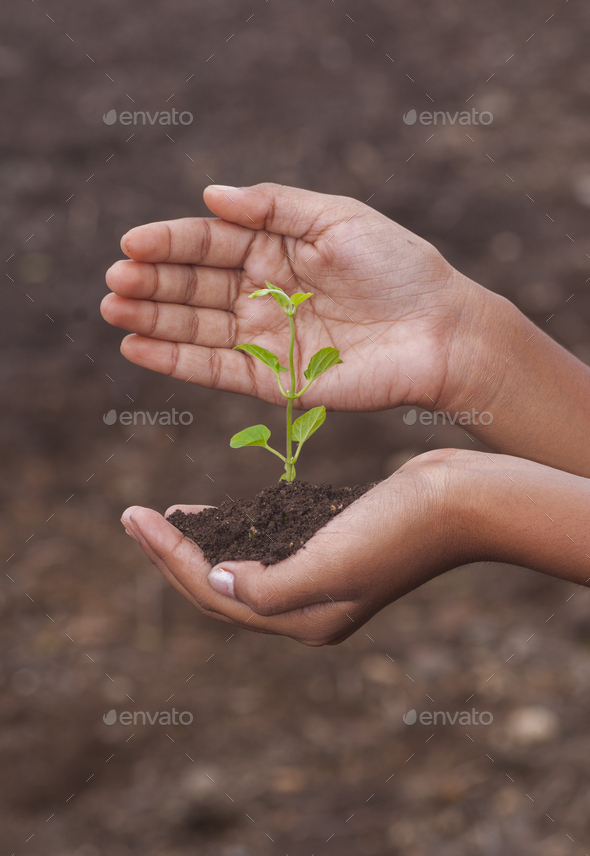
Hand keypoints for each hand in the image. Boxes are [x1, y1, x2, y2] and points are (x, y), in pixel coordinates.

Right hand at [101, 182, 476, 412]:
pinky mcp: (274, 381)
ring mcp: (267, 338)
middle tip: (114, 280)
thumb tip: (209, 196)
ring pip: (196, 328)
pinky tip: (139, 348)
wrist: (441, 332)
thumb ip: (273, 207)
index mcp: (276, 248)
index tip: (131, 243)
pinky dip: (177, 362)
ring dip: (153, 320)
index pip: (210, 243)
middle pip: (194, 286)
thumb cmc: (398, 266)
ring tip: (114, 309)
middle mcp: (264, 293)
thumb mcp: (337, 217)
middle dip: (152, 282)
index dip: (170, 243)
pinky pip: (216, 370)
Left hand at [120, 450, 464, 645]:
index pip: (214, 595)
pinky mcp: (331, 545)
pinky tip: (221, 511)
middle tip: (132, 517)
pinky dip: (237, 528)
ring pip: (240, 566)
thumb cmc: (399, 527)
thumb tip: (214, 583)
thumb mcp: (329, 562)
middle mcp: (307, 608)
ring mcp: (320, 577)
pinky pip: (268, 543)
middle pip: (219, 588)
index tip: (133, 517)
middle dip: (172, 554)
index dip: (168, 558)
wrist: (460, 499)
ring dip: (200, 544)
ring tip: (162, 518)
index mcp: (303, 621)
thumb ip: (267, 585)